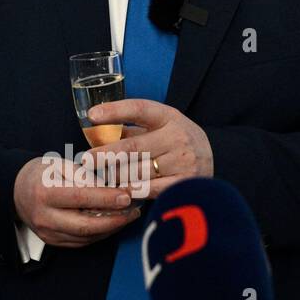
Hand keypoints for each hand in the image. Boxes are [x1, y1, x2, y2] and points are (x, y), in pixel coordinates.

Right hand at [13, 155, 140, 247]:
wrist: (17, 191)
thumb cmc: (41, 173)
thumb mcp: (59, 164)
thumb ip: (83, 175)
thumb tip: (110, 187)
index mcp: (44, 192)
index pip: (80, 198)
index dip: (106, 198)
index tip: (127, 196)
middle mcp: (45, 217)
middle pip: (85, 225)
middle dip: (114, 220)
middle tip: (134, 211)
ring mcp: (48, 233)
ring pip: (86, 237)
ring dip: (111, 228)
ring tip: (128, 216)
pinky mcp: (53, 242)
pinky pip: (82, 242)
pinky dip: (100, 233)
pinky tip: (112, 223)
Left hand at [86, 98, 213, 198]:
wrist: (213, 157)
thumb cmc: (173, 140)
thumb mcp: (158, 126)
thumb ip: (131, 129)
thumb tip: (94, 133)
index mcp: (168, 116)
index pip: (139, 109)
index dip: (115, 111)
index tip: (91, 115)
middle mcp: (177, 137)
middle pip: (133, 146)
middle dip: (105, 154)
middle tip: (86, 160)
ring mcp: (183, 161)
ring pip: (138, 170)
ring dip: (114, 175)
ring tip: (99, 177)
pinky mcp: (184, 182)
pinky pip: (150, 189)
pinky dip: (131, 189)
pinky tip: (118, 190)